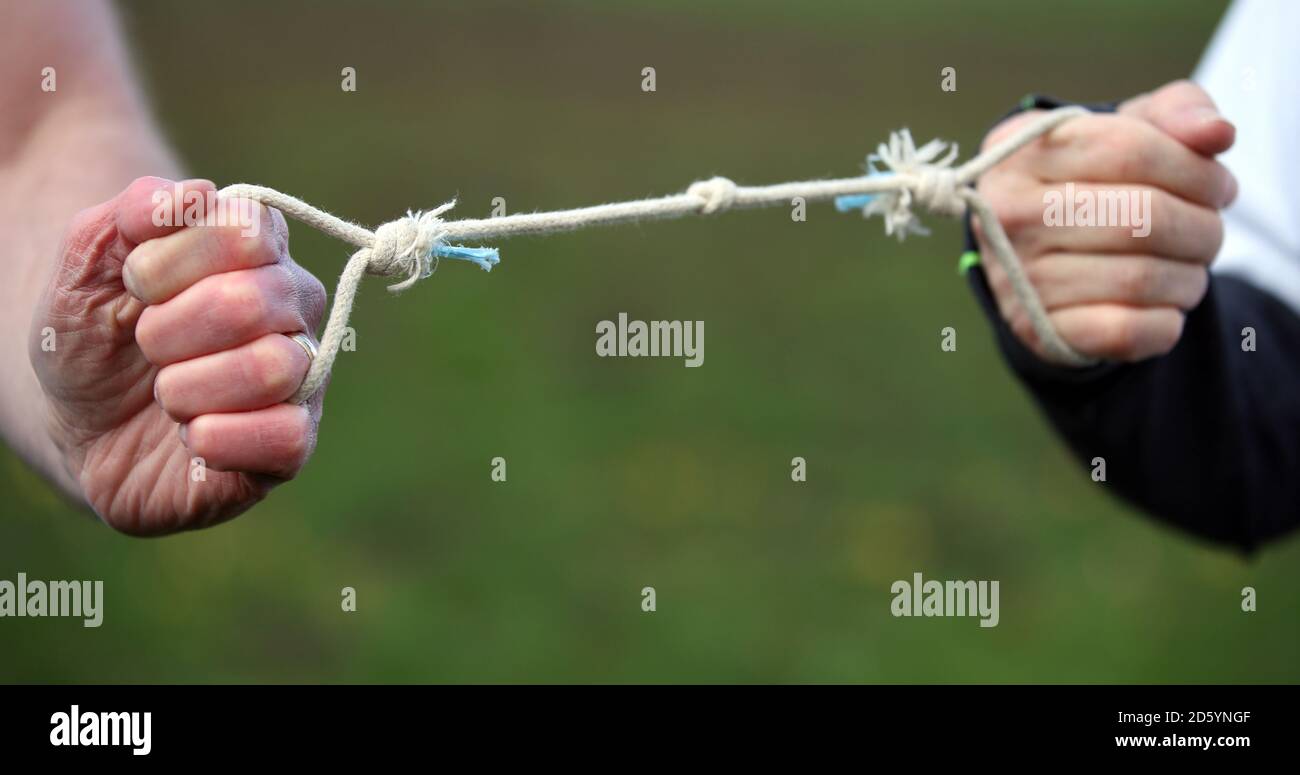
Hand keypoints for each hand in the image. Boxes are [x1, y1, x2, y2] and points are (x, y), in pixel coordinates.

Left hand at [29, 176, 326, 534]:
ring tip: (167, 396)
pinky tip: (193, 437)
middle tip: (145, 346)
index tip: (134, 283)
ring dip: (188, 387)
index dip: (173, 260)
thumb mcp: (85, 265)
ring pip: (274, 369)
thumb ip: (130, 215)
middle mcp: (294, 310)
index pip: (250, 231)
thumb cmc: (96, 334)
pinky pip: (291, 438)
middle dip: (168, 330)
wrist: (81, 421)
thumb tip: (195, 194)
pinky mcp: (292, 444)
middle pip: (254, 302)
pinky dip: (224, 438)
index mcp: (259, 252)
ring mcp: (300, 378)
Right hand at [973, 80, 1237, 363]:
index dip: (1198, 171)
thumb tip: (1217, 133)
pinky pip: (1126, 331)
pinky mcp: (1037, 328)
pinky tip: (1165, 306)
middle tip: (1210, 233)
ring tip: (1189, 269)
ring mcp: (1017, 274)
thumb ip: (1177, 112)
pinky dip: (1166, 322)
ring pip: (1142, 278)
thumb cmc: (1093, 179)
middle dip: (1203, 228)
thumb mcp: (1129, 130)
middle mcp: (1006, 212)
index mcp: (1021, 148)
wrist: (1035, 254)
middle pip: (1143, 218)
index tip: (1219, 188)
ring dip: (1191, 278)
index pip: (1132, 151)